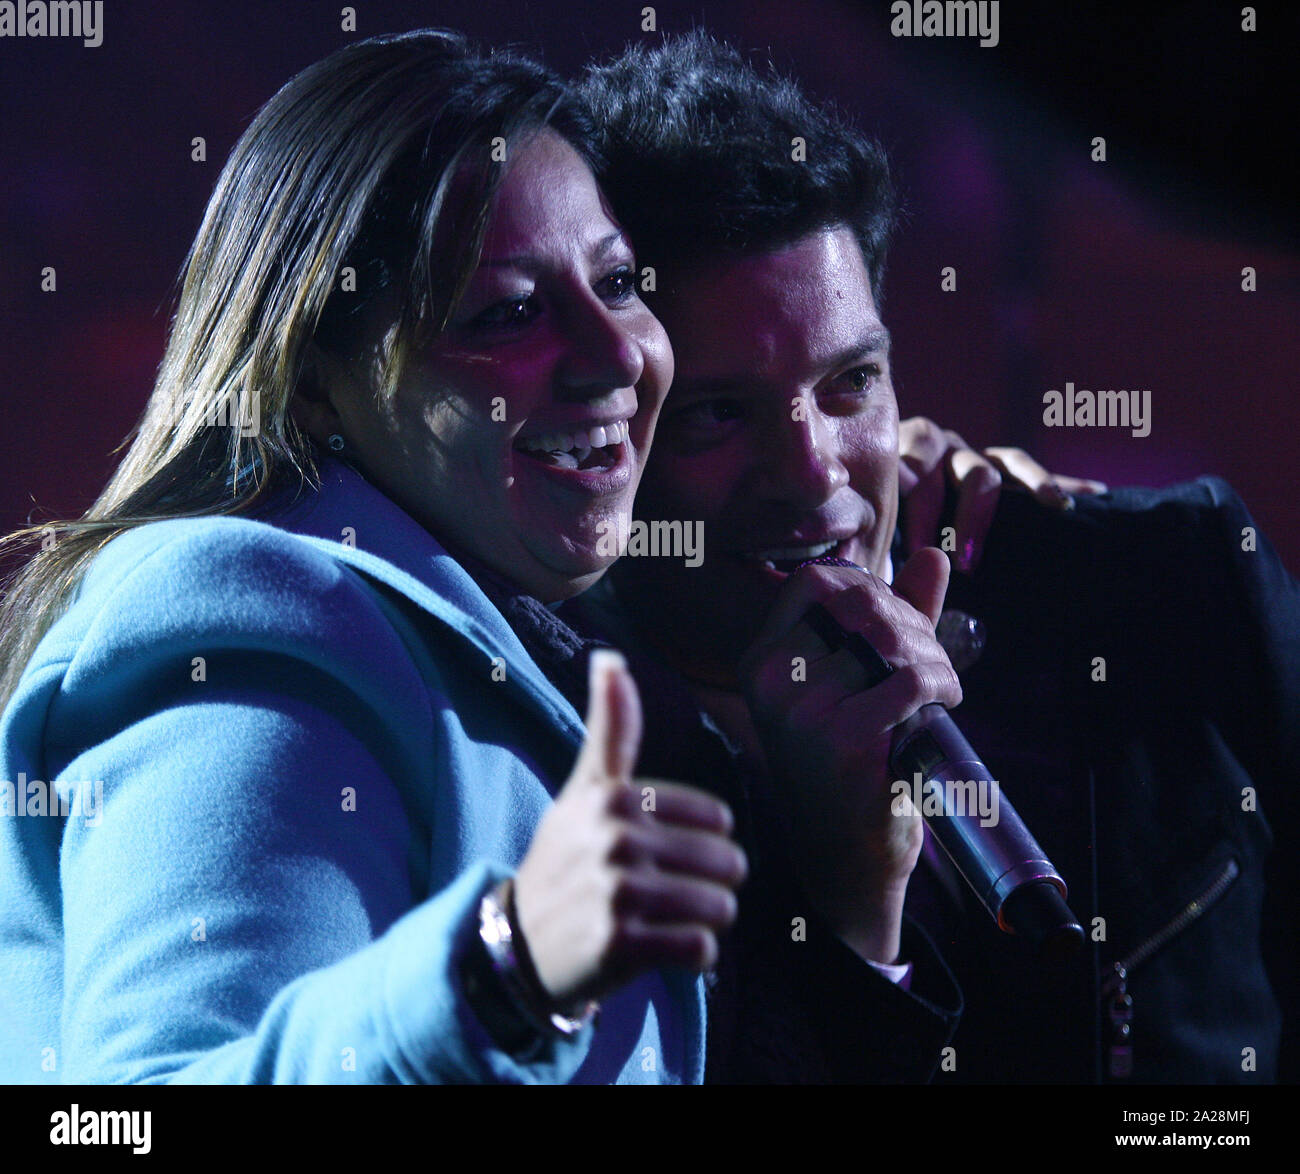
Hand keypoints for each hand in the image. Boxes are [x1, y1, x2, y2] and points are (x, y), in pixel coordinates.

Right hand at [513, 650, 746, 1011]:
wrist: (517, 945)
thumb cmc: (564, 860)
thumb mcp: (583, 790)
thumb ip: (611, 728)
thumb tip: (611, 656)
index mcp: (616, 797)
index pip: (717, 819)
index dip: (702, 842)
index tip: (662, 854)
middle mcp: (617, 839)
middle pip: (726, 864)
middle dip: (710, 886)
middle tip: (665, 895)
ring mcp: (619, 893)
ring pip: (719, 907)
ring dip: (703, 922)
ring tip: (665, 922)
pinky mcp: (622, 945)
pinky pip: (702, 950)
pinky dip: (693, 957)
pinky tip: (661, 950)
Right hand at [737, 550, 960, 962]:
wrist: (845, 854)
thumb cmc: (854, 762)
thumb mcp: (865, 681)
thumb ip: (899, 615)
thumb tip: (936, 554)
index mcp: (760, 661)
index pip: (815, 581)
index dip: (869, 585)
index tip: (897, 619)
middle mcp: (770, 682)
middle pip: (859, 605)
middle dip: (912, 621)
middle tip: (931, 657)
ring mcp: (802, 713)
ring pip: (890, 641)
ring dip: (933, 656)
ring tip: (942, 684)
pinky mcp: (843, 743)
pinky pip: (909, 681)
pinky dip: (941, 684)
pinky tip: (945, 705)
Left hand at [898, 416, 1106, 571]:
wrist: (888, 511)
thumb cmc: (879, 530)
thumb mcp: (874, 528)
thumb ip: (878, 535)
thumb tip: (884, 558)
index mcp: (907, 452)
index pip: (916, 461)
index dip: (916, 501)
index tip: (916, 544)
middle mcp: (944, 447)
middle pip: (967, 468)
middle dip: (969, 516)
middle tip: (967, 560)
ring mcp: (975, 455)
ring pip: (1005, 465)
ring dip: (1028, 487)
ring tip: (1053, 505)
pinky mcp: (1003, 470)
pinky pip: (1034, 475)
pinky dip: (1062, 483)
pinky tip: (1093, 494)